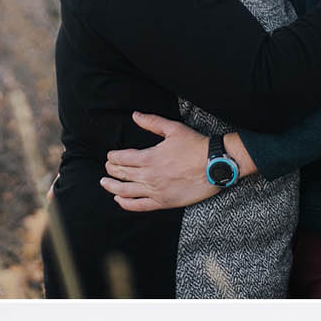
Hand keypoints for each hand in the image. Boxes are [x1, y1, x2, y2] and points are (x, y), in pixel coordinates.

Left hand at [102, 114, 217, 212]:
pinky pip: (139, 206)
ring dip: (112, 187)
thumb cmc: (196, 146)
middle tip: (107, 167)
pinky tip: (119, 200)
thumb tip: (135, 115)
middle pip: (122, 174)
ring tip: (105, 183)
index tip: (110, 156)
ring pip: (126, 191)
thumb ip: (152, 122)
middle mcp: (150, 176)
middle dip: (111, 170)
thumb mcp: (174, 129)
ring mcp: (156, 191)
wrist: (216, 165)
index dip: (113, 157)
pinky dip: (126, 204)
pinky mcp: (164, 202)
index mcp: (150, 157)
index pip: (122, 158)